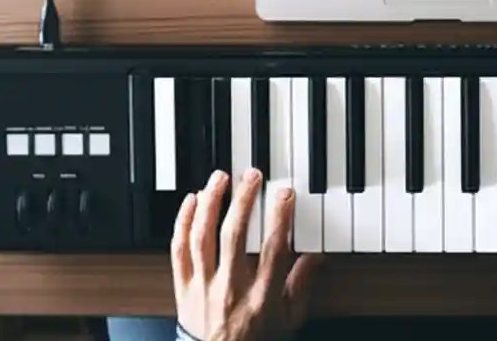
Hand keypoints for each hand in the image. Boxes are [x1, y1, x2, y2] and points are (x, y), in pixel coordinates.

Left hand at [170, 169, 320, 340]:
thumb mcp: (289, 320)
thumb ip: (302, 286)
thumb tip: (317, 257)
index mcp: (261, 298)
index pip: (273, 250)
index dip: (280, 218)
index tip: (285, 194)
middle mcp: (231, 289)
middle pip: (234, 236)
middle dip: (244, 200)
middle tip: (252, 175)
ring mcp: (204, 287)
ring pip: (203, 237)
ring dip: (212, 202)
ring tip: (220, 178)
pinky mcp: (184, 287)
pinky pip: (179, 250)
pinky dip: (183, 222)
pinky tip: (192, 201)